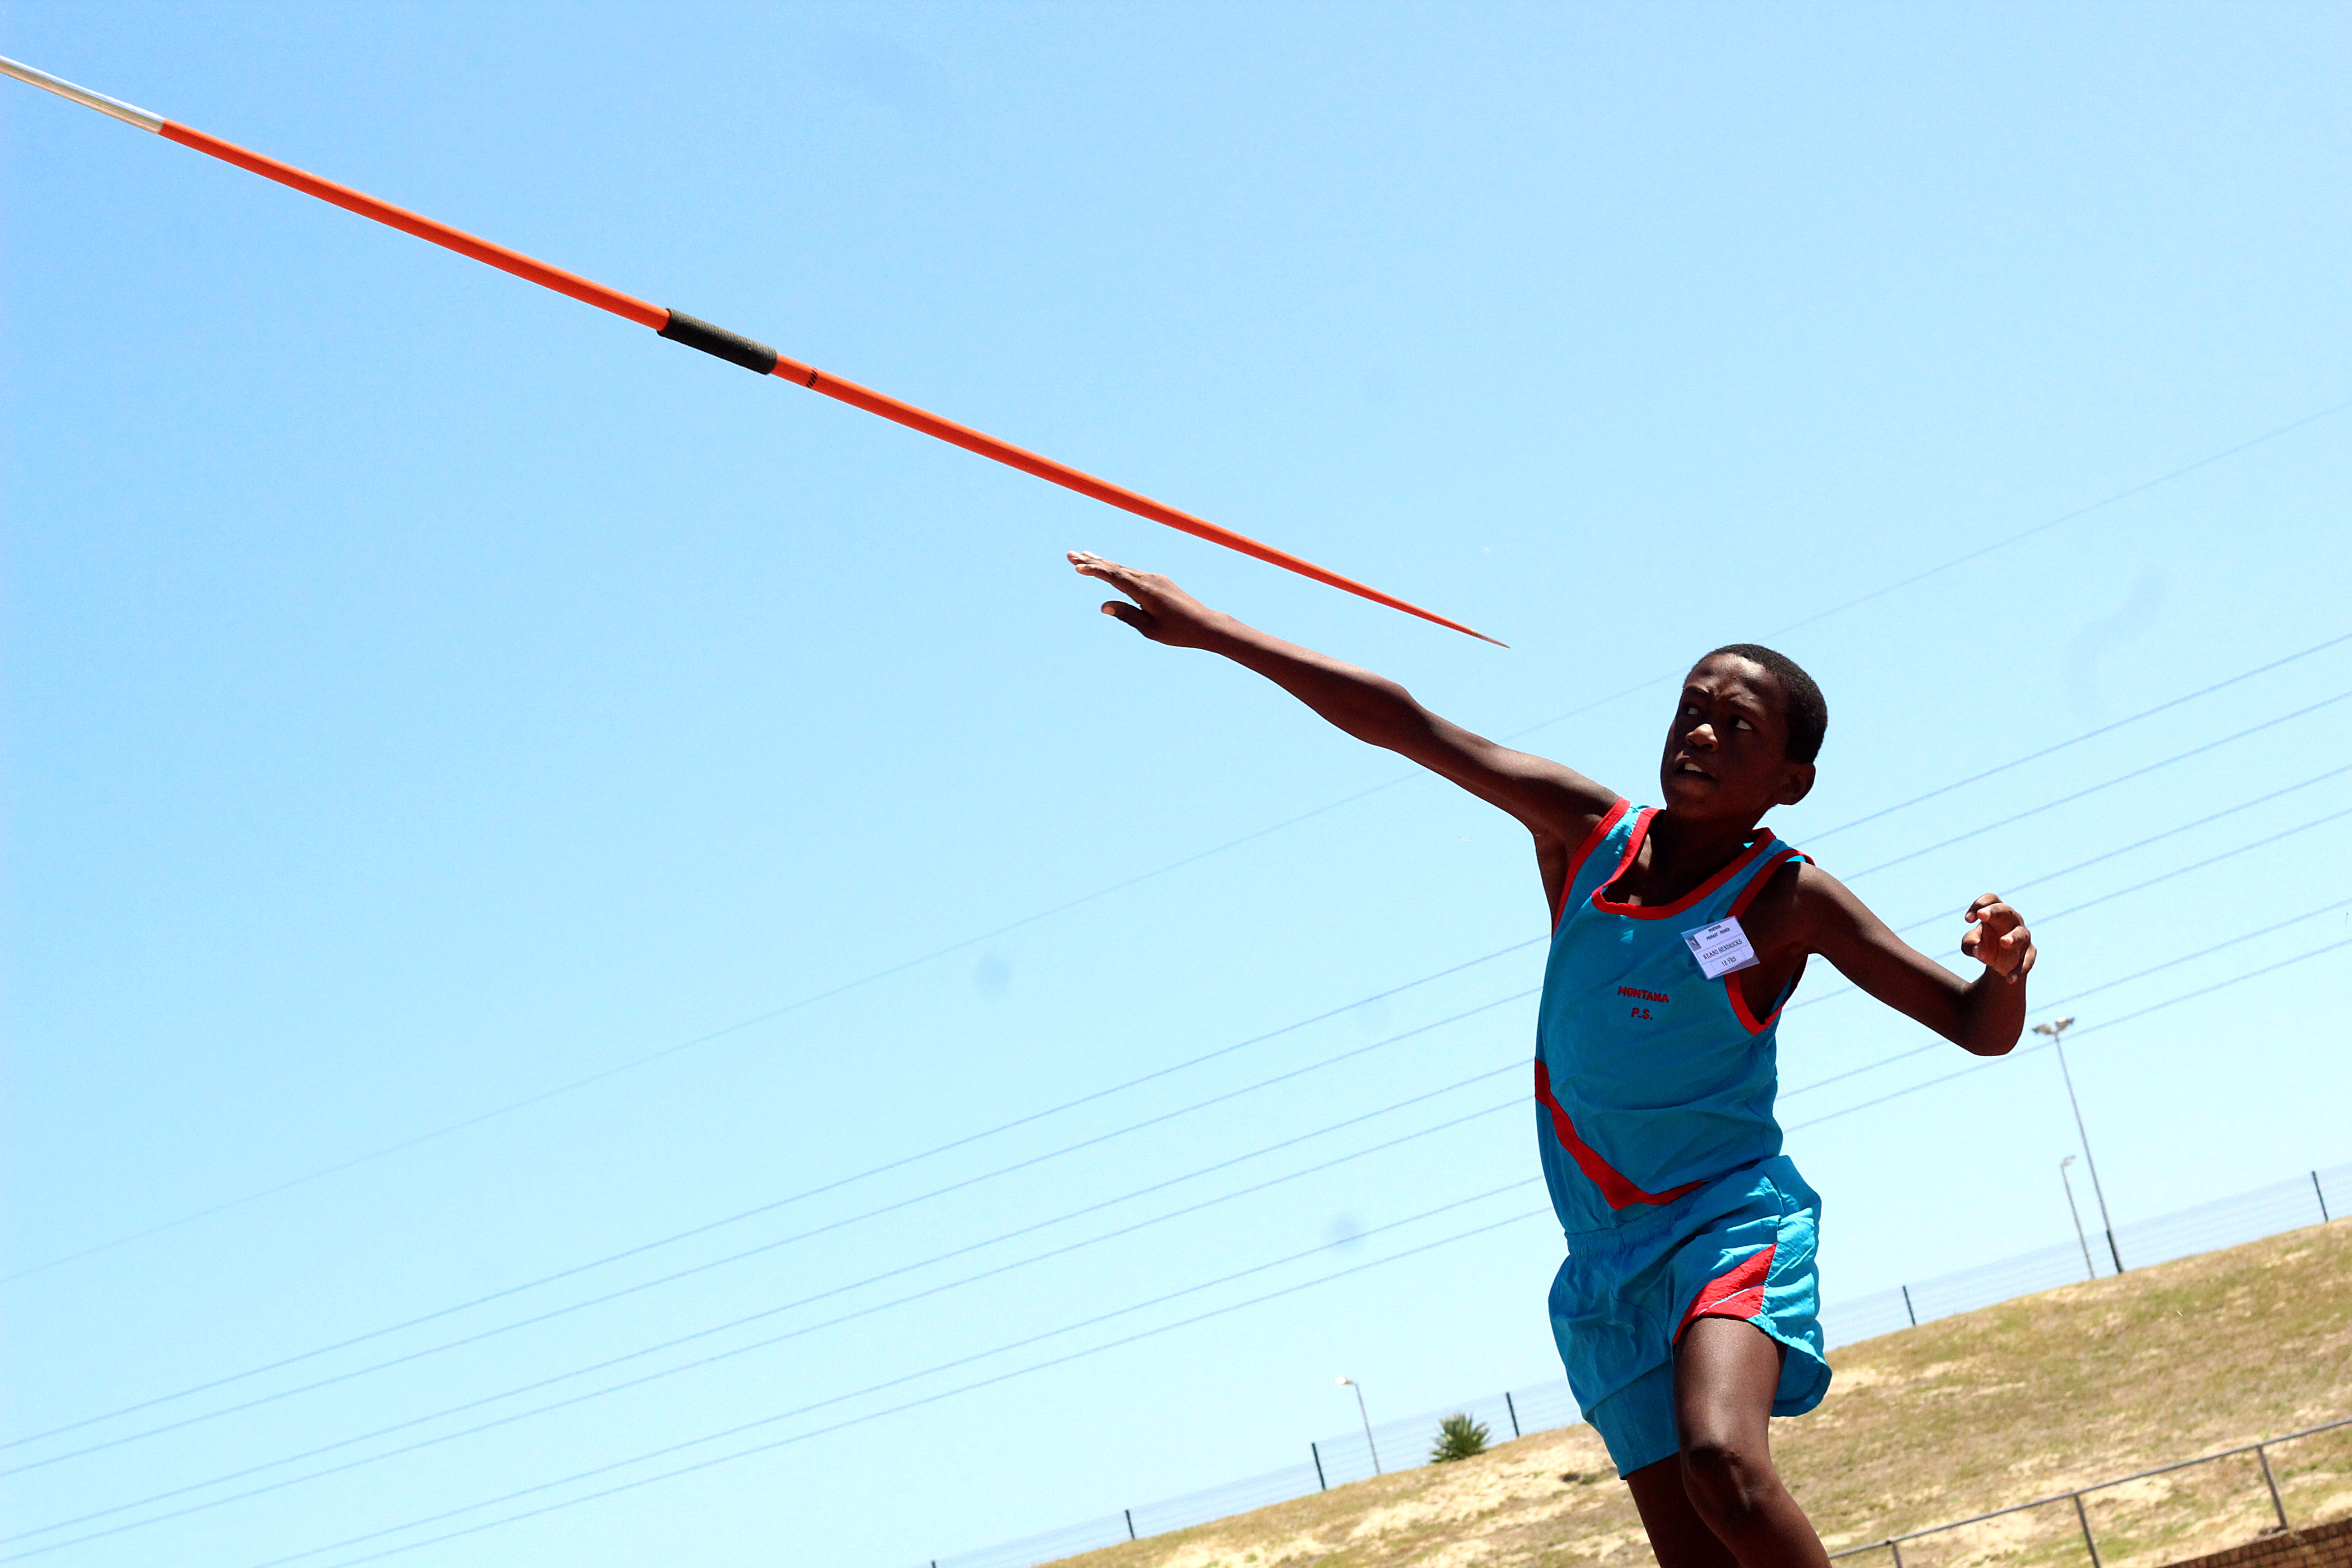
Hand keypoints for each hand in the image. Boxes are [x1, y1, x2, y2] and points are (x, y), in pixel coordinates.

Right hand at [1068, 551, 1226, 649]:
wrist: (1206, 624)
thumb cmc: (1178, 632)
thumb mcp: (1149, 629)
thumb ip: (1126, 615)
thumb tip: (1103, 605)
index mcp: (1145, 591)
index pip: (1114, 577)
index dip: (1095, 571)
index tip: (1077, 567)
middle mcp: (1149, 579)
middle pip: (1116, 567)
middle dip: (1092, 561)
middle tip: (1070, 555)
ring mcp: (1155, 578)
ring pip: (1123, 568)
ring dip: (1103, 563)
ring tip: (1083, 556)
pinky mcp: (1159, 581)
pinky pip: (1132, 573)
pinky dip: (1117, 569)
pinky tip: (1109, 568)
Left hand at [1960, 894, 2035, 984]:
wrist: (1998, 963)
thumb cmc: (1982, 945)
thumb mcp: (1970, 945)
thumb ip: (1970, 944)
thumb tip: (1981, 950)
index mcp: (1996, 913)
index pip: (1991, 899)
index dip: (1979, 904)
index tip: (1967, 919)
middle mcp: (2012, 921)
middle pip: (2006, 911)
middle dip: (1994, 911)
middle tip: (1982, 915)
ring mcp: (2022, 937)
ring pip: (2021, 934)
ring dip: (2013, 937)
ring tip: (2003, 942)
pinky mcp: (2029, 953)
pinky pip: (2027, 960)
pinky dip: (2019, 969)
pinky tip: (2010, 978)